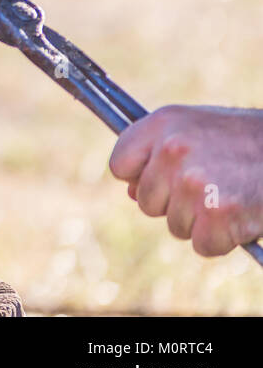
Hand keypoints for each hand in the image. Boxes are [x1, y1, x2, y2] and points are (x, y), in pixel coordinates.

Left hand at [110, 105, 262, 256]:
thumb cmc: (248, 142)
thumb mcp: (198, 130)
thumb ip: (159, 155)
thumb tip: (131, 192)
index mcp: (163, 123)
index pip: (119, 164)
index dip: (139, 177)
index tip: (162, 177)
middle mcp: (173, 149)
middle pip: (146, 201)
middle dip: (176, 202)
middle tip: (212, 185)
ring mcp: (195, 182)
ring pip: (175, 225)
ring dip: (202, 220)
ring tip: (231, 193)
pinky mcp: (219, 213)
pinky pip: (203, 244)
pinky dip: (223, 239)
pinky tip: (242, 214)